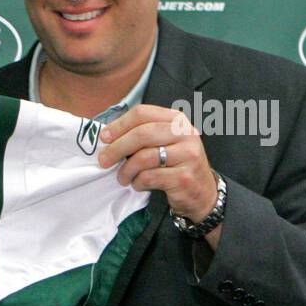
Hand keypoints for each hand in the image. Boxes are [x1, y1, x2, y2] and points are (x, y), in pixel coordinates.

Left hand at [98, 103, 218, 222]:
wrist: (201, 191)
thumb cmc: (174, 164)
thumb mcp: (163, 142)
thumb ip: (141, 135)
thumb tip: (106, 136)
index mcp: (176, 120)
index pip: (142, 113)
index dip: (119, 125)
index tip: (104, 138)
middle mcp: (185, 133)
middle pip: (142, 134)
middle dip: (117, 148)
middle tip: (104, 160)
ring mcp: (188, 155)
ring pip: (144, 158)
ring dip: (126, 170)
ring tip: (123, 178)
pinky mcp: (184, 177)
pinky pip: (149, 177)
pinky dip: (137, 182)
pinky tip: (138, 184)